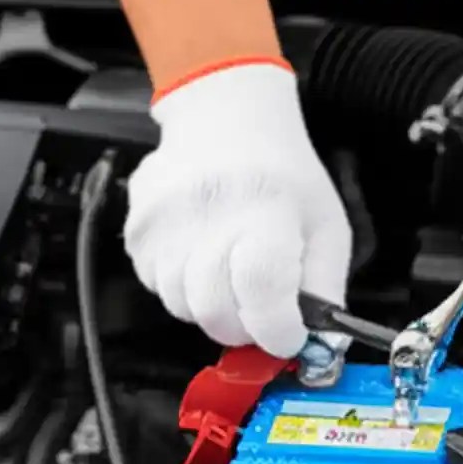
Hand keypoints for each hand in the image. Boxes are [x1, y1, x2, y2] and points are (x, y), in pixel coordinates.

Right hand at [124, 62, 350, 357]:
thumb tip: (321, 343)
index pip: (262, 291)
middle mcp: (208, 216)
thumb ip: (326, 289)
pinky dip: (182, 287)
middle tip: (260, 310)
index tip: (287, 336)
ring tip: (230, 272)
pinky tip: (201, 255)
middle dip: (244, 328)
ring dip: (211, 307)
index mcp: (265, 213)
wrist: (226, 121)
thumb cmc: (283, 177)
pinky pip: (155, 287)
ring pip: (181, 306)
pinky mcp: (136, 230)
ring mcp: (163, 223)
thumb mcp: (326, 227)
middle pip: (215, 312)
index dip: (276, 328)